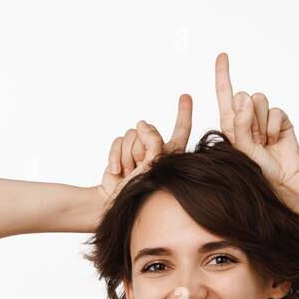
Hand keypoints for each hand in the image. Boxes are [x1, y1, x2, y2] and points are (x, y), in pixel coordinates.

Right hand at [95, 94, 192, 209]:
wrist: (114, 202)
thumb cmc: (139, 191)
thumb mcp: (153, 166)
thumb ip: (153, 141)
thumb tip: (142, 123)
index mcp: (170, 154)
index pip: (181, 130)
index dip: (183, 113)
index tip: (185, 96)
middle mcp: (154, 150)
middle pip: (150, 130)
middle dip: (141, 148)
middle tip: (139, 167)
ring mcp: (137, 150)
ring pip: (132, 134)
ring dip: (128, 155)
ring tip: (128, 173)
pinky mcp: (121, 150)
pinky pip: (119, 140)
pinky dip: (115, 155)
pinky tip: (117, 171)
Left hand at [214, 52, 298, 189]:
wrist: (282, 180)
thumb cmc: (257, 170)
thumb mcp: (241, 149)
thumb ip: (240, 124)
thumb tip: (244, 96)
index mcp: (231, 123)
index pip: (225, 94)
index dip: (223, 74)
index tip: (222, 55)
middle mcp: (246, 117)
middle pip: (244, 95)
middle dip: (248, 117)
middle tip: (253, 140)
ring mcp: (263, 117)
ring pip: (260, 99)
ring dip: (261, 124)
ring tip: (263, 142)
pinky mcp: (280, 119)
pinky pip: (275, 111)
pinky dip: (274, 127)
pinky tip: (275, 140)